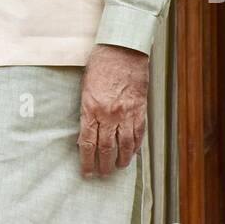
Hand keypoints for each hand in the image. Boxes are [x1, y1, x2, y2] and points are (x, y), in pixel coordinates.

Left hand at [78, 43, 148, 176]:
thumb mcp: (84, 87)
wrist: (122, 50)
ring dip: (121, 160)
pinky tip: (133, 153)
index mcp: (91, 108)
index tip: (86, 171)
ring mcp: (126, 113)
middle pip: (106, 148)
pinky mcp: (140, 110)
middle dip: (103, 165)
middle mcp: (108, 115)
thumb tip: (85, 132)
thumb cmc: (100, 64)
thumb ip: (86, 110)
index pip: (87, 143)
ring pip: (125, 146)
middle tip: (101, 173)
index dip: (87, 161)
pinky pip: (138, 134)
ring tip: (118, 167)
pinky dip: (136, 146)